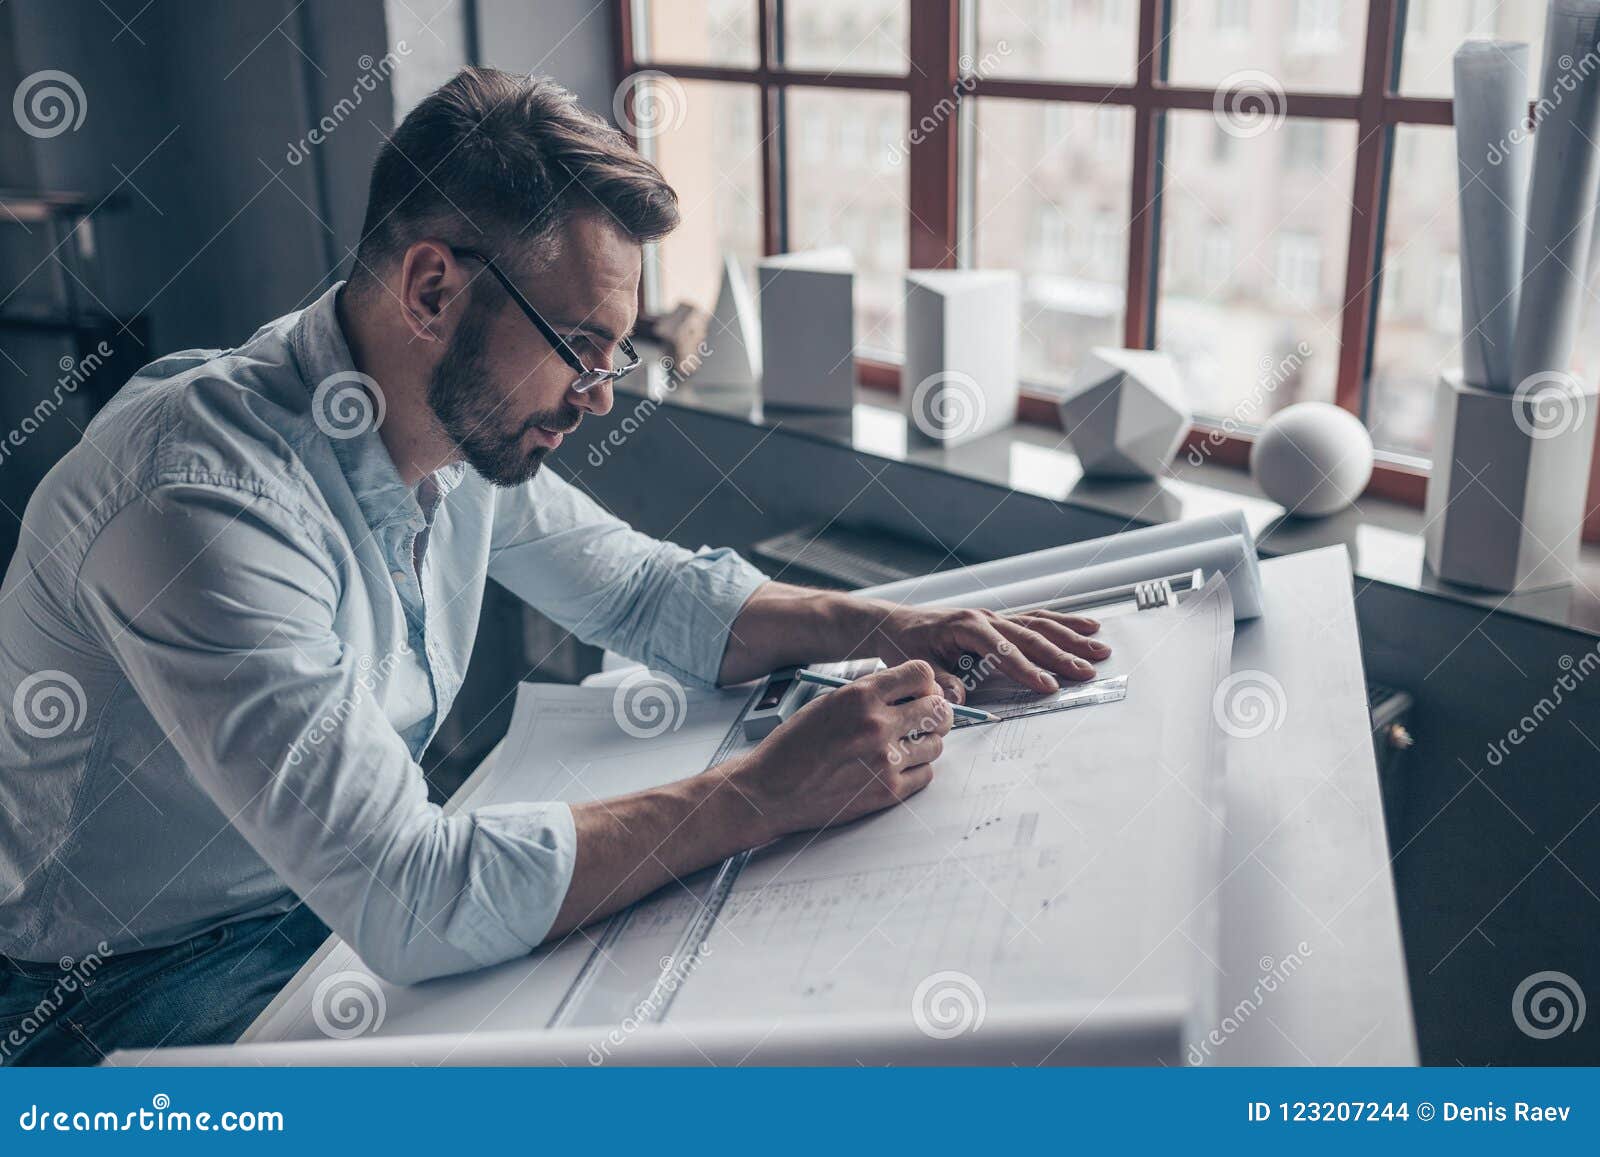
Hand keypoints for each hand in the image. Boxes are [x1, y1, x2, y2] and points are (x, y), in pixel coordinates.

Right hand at [723, 660, 950, 838]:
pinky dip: (916, 770)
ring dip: (925, 742)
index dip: (924, 683)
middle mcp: (877, 725)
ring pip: (936, 744)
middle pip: (938, 709)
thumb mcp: (828, 702)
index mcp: (861, 696)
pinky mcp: (888, 791)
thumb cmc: (794, 747)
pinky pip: (926, 774)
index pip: (922, 674)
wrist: (771, 791)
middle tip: (924, 718)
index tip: (920, 692)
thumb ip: (869, 694)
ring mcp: (885, 761)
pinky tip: (896, 767)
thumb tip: (907, 690)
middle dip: (934, 712)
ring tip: (905, 745)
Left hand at [866, 604, 1110, 698]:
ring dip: (1072, 638)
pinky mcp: (1003, 621)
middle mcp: (986, 617)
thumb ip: (940, 681)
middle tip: (1086, 673)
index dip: (1026, 669)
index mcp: (966, 626)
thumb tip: (959, 698)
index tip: (1048, 687)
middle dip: (1060, 655)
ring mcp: (997, 617)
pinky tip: (1089, 627)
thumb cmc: (907, 644)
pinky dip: (1066, 623)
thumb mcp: (916, 665)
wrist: (898, 623)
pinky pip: (1038, 620)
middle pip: (1030, 636)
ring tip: (1100, 650)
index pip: (1003, 650)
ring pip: (1041, 625)